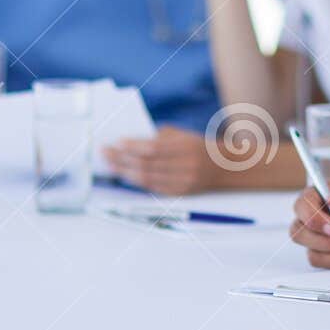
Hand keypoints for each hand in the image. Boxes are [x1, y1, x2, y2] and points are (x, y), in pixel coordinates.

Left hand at [102, 126, 222, 194]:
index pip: (154, 148)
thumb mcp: (184, 136)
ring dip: (125, 172)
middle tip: (105, 153)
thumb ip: (161, 137)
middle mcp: (186, 166)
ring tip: (110, 165)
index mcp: (187, 147)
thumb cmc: (198, 146)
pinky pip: (153, 188)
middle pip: (147, 164)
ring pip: (147, 178)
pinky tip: (125, 175)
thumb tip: (132, 142)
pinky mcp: (179, 193)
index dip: (133, 146)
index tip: (116, 142)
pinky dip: (137, 181)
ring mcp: (183, 182)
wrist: (224, 168)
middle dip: (123, 158)